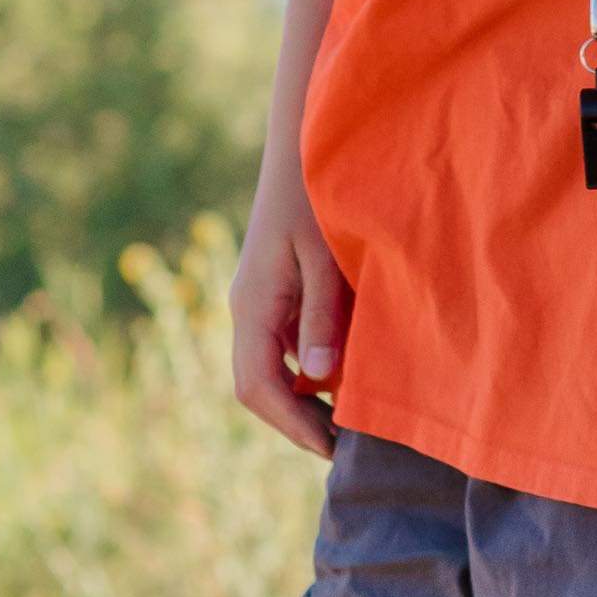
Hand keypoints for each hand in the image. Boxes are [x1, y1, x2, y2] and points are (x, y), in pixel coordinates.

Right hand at [231, 156, 352, 459]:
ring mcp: (258, 304)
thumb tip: (317, 377)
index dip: (293, 425)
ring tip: (350, 422)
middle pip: (259, 387)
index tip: (333, 448)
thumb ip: (321, 315)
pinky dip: (310, 373)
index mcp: (251, 306)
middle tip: (346, 448)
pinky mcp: (274, 295)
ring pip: (272, 370)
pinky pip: (285, 347)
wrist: (300, 149)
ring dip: (304, 400)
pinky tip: (344, 378)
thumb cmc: (316, 196)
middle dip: (297, 422)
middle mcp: (247, 310)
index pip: (257, 387)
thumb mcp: (324, 256)